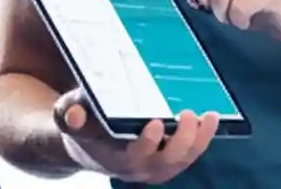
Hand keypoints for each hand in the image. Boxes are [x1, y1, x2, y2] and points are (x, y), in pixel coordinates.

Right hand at [54, 89, 217, 182]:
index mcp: (116, 158)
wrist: (94, 145)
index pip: (135, 156)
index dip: (147, 142)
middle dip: (182, 139)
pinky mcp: (171, 161)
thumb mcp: (70, 118)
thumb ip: (69, 116)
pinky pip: (191, 154)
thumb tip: (75, 113)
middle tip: (187, 114)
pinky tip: (210, 119)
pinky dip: (203, 138)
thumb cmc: (85, 126)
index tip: (156, 122)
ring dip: (200, 140)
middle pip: (167, 160)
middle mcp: (140, 168)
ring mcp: (158, 166)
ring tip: (209, 116)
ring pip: (184, 159)